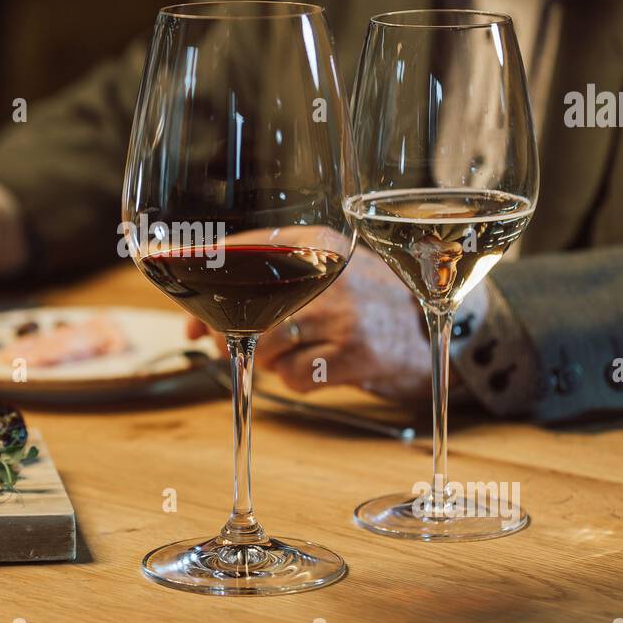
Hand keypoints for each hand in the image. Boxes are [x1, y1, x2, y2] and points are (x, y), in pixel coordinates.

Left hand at [188, 250, 486, 399]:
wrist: (436, 328)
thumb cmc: (366, 300)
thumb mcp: (327, 269)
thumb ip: (268, 280)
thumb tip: (195, 321)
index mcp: (317, 242)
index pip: (244, 251)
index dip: (207, 282)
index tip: (185, 306)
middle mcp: (328, 273)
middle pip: (248, 304)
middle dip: (225, 330)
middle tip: (219, 342)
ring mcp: (341, 315)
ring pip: (267, 345)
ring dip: (267, 358)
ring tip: (293, 351)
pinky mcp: (353, 355)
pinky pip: (294, 378)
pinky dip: (295, 380)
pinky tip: (318, 368)